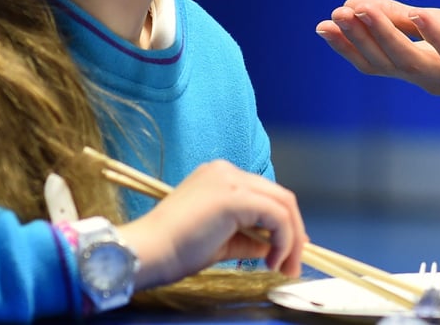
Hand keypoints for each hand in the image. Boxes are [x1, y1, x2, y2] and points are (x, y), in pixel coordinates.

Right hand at [118, 161, 306, 288]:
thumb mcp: (219, 243)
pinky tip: (273, 261)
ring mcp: (232, 180)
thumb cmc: (172, 251)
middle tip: (293, 264)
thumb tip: (272, 247)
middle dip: (293, 232)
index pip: (264, 195)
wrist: (146, 253)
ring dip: (292, 238)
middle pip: (279, 196)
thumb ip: (247, 239)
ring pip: (282, 203)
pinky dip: (284, 239)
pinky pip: (276, 215)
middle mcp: (228, 171)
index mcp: (220, 177)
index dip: (283, 222)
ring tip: (286, 268)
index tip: (289, 250)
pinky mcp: (235, 196)